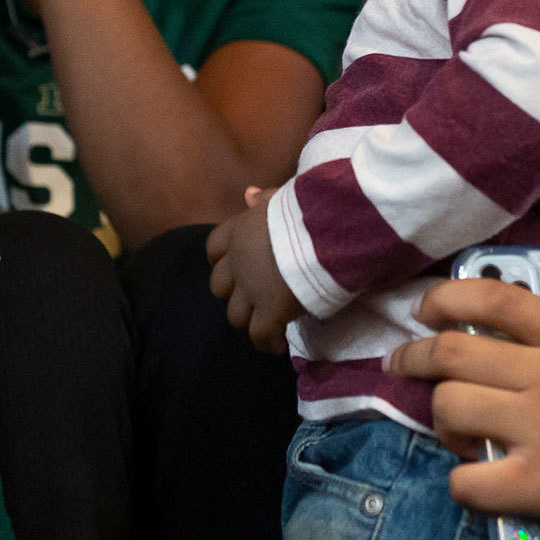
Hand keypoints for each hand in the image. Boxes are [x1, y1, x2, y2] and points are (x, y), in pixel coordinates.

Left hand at [207, 190, 305, 351]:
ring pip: (235, 315)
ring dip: (249, 321)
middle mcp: (239, 261)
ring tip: (267, 325)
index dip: (222, 259)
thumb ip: (264, 199)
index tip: (234, 267)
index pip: (215, 247)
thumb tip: (249, 194)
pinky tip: (278, 345)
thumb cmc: (309, 208)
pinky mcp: (269, 310)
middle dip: (233, 294)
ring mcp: (251, 288)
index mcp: (241, 230)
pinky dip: (267, 343)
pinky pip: (260, 335)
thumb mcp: (283, 196)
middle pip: (219, 286)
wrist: (324, 229)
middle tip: (255, 298)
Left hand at [390, 280, 539, 539]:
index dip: (448, 297)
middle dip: (415, 358)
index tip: (425, 310)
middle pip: (454, 352)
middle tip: (405, 368)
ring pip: (450, 409)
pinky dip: (462, 484)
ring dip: (439, 422)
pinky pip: (469, 481)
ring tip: (453, 435)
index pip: (500, 301)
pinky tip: (478, 485)